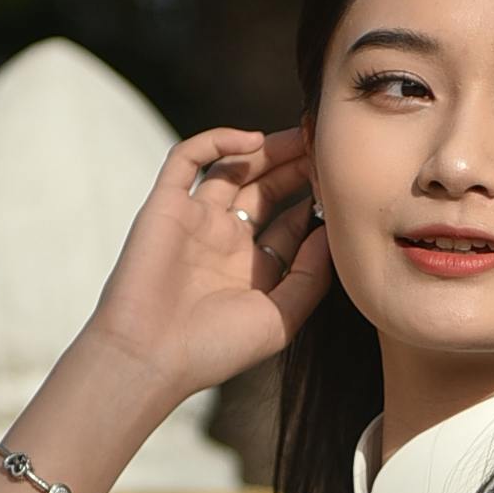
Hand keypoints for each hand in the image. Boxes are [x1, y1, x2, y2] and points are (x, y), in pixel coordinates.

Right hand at [86, 122, 330, 405]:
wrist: (149, 357)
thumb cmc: (214, 349)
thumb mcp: (281, 318)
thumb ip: (311, 276)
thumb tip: (330, 232)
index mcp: (252, 269)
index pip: (291, 222)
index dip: (318, 200)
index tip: (345, 184)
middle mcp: (224, 240)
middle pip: (266, 188)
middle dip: (297, 166)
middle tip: (326, 145)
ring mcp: (195, 220)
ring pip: (233, 168)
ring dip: (266, 148)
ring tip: (301, 135)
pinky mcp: (164, 205)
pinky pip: (186, 159)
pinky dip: (216, 141)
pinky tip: (250, 141)